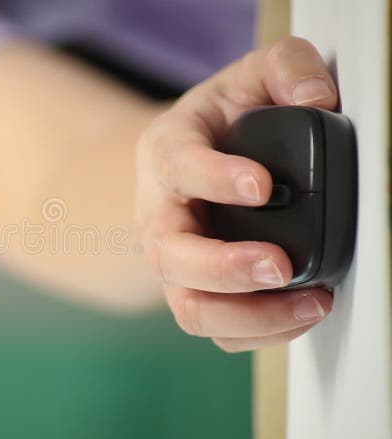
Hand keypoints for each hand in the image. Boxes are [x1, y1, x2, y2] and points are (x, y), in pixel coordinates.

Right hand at [136, 37, 338, 351]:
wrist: (191, 159)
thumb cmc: (222, 122)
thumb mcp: (251, 77)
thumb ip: (286, 67)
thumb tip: (318, 99)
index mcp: (166, 152)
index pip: (176, 165)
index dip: (214, 179)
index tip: (262, 185)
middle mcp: (160, 212)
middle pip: (169, 255)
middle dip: (224, 268)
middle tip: (279, 265)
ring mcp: (174, 258)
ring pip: (188, 305)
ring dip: (246, 313)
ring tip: (309, 301)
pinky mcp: (195, 289)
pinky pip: (215, 327)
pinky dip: (257, 332)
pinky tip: (299, 313)